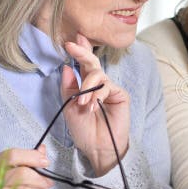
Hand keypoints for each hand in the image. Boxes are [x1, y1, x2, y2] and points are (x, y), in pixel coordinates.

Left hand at [61, 34, 129, 175]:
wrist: (97, 148)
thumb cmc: (84, 130)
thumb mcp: (69, 107)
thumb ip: (69, 87)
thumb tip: (67, 67)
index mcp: (86, 85)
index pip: (83, 65)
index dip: (79, 51)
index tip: (70, 41)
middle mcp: (99, 84)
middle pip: (93, 63)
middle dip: (82, 53)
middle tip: (72, 46)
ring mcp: (110, 89)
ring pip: (98, 75)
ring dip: (87, 87)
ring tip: (82, 103)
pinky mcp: (120, 95)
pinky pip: (107, 87)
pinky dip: (97, 95)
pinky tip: (92, 106)